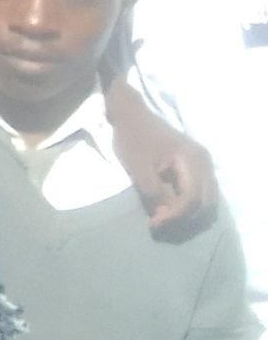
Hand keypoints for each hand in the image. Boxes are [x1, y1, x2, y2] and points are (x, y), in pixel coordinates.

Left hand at [115, 103, 217, 234]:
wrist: (133, 115)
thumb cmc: (132, 139)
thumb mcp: (138, 168)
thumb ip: (154, 193)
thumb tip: (165, 217)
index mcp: (191, 159)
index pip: (192, 198)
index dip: (175, 215)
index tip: (154, 224)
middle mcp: (204, 162)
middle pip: (207, 202)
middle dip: (184, 218)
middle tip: (159, 224)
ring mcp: (204, 163)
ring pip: (208, 199)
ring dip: (189, 213)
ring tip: (164, 218)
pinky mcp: (198, 165)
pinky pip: (203, 191)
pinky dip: (190, 204)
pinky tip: (170, 208)